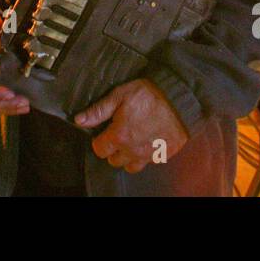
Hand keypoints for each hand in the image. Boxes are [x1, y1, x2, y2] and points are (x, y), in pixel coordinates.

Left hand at [74, 79, 189, 172]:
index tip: (105, 130)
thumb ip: (98, 110)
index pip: (99, 149)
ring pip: (130, 166)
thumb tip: (79, 120)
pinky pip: (148, 162)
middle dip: (113, 148)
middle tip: (120, 132)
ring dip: (128, 156)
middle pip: (114, 160)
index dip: (99, 139)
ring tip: (132, 139)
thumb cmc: (149, 94)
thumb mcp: (119, 95)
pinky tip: (147, 140)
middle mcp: (132, 150)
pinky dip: (145, 155)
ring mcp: (148, 155)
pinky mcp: (162, 155)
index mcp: (119, 136)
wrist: (180, 99)